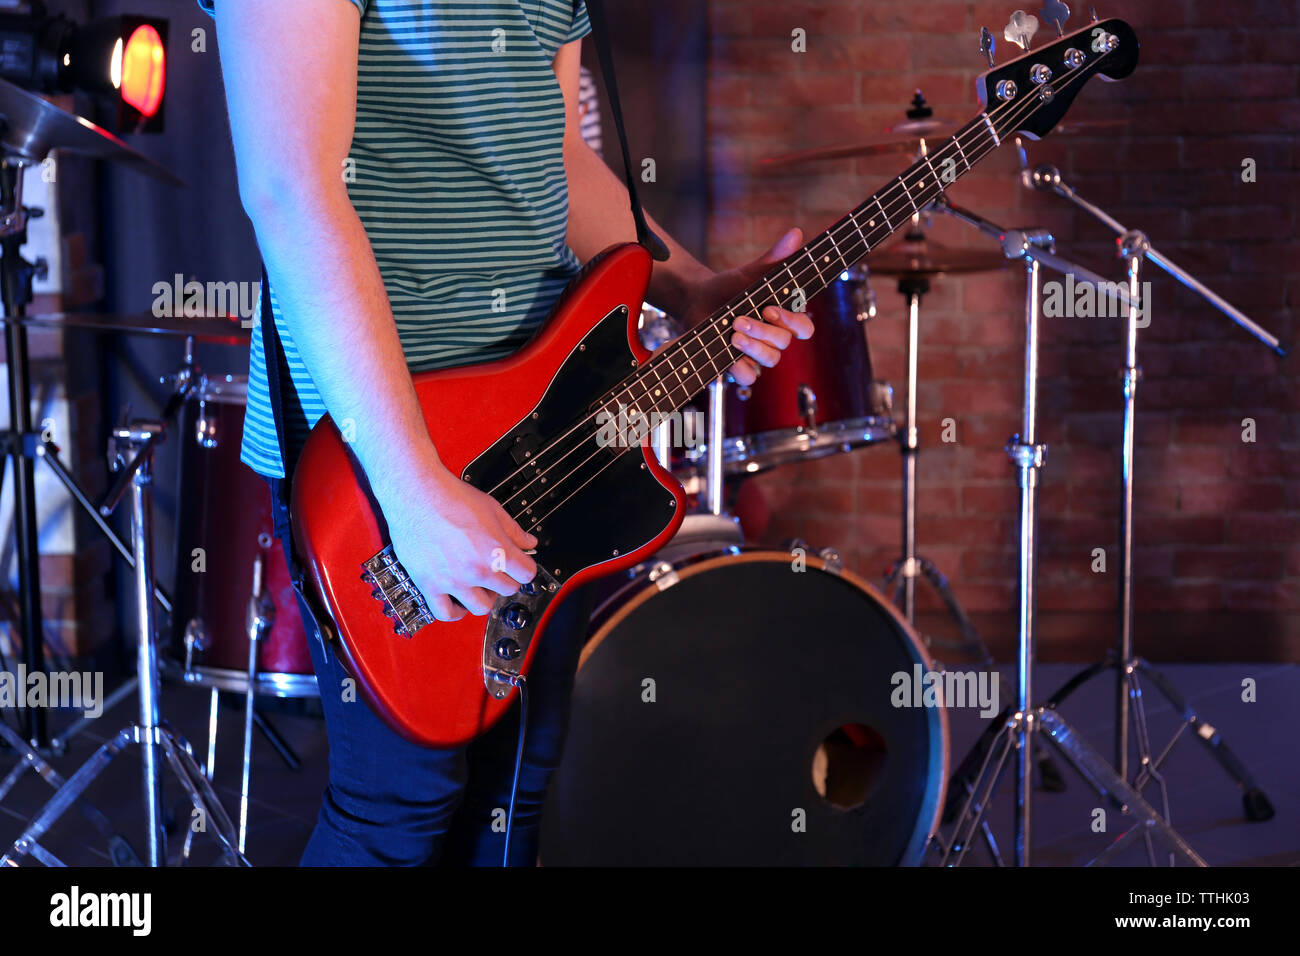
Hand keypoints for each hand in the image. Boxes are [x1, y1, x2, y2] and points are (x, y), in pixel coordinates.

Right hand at [377, 460, 537, 621]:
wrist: (417, 494)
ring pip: (481, 607)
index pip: (527, 574)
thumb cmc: (451, 497)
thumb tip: (529, 543)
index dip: (525, 567)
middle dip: (506, 579)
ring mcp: (454, 581)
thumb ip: (514, 531)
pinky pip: (446, 613)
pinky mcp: (430, 585)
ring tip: (478, 584)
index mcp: (497, 551)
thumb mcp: (493, 509)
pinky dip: (455, 612)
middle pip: (507, 590)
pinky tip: (458, 601)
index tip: (519, 565)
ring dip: (484, 597)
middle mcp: (477, 570)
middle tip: (497, 569)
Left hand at [680, 228, 813, 385]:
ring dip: (753, 347)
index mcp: (783, 318)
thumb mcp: (750, 273)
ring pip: (770, 360)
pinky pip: (748, 378)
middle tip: (739, 318)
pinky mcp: (737, 366)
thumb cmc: (728, 288)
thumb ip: (774, 259)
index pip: (804, 328)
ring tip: (732, 333)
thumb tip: (796, 233)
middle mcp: (773, 338)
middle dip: (763, 331)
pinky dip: (741, 368)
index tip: (771, 308)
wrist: (696, 301)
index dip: (792, 321)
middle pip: (784, 343)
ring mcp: (756, 354)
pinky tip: (730, 354)